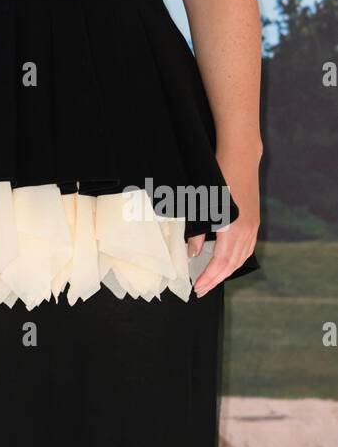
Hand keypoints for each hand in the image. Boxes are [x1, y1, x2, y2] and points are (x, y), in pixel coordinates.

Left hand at [192, 150, 260, 295]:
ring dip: (226, 271)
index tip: (197, 288)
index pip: (221, 263)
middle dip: (216, 279)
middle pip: (232, 264)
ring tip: (211, 279)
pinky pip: (246, 247)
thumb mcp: (202, 205)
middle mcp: (247, 231)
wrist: (239, 156)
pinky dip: (236, 259)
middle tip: (201, 290)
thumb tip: (192, 252)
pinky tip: (226, 261)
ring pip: (241, 257)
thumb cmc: (217, 177)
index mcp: (234, 229)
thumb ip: (198, 231)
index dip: (209, 277)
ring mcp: (253, 226)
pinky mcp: (253, 220)